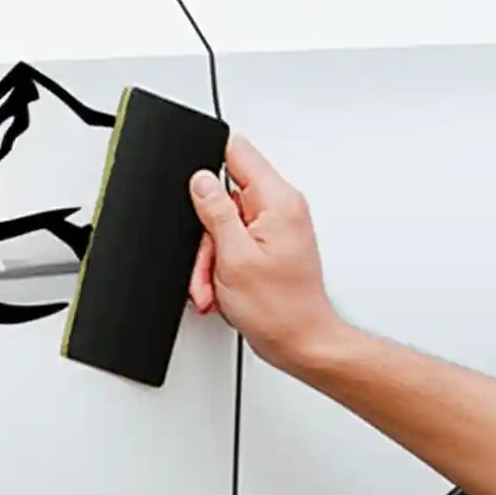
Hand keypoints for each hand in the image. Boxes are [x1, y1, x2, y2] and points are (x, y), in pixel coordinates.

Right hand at [187, 136, 342, 371]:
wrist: (300, 343)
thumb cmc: (279, 310)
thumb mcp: (233, 257)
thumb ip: (215, 211)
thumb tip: (201, 179)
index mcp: (278, 201)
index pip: (238, 152)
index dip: (208, 164)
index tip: (195, 187)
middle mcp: (282, 209)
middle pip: (225, 197)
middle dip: (207, 234)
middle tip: (208, 263)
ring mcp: (278, 228)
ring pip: (225, 225)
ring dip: (211, 257)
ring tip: (215, 284)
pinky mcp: (272, 246)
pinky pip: (235, 243)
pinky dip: (223, 265)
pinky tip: (223, 285)